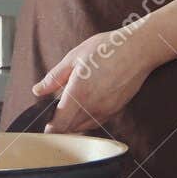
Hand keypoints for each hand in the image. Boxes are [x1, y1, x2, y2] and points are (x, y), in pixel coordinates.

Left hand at [32, 29, 160, 133]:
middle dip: (59, 126)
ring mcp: (106, 110)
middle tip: (52, 114)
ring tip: (67, 110)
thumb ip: (54, 77)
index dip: (49, 128)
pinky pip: (96, 122)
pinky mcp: (116, 110)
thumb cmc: (107, 48)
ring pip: (83, 127)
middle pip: (70, 129)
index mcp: (79, 93)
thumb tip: (37, 91)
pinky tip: (83, 107)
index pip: (59, 124)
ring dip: (72, 124)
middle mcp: (93, 106)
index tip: (44, 124)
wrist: (139, 49)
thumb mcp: (74, 57)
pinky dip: (86, 120)